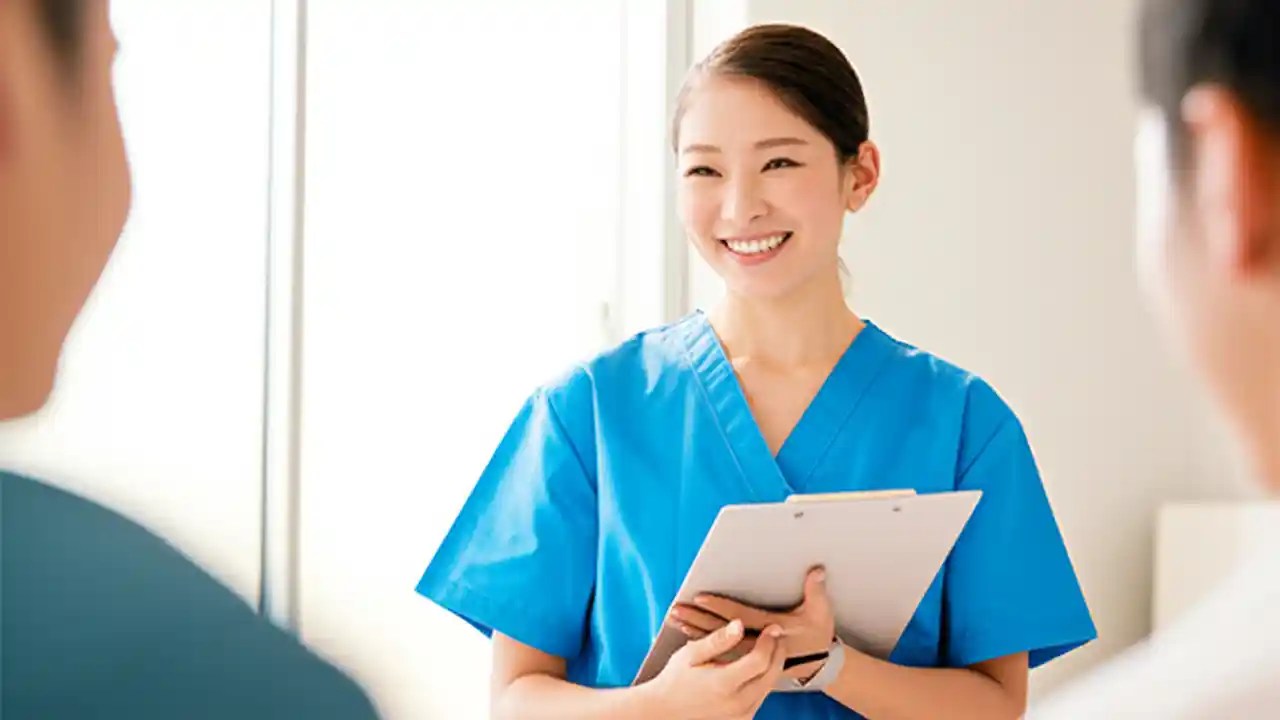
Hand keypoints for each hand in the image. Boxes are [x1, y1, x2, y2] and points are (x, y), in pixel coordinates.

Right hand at [648, 618, 786, 718]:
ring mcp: (741, 715)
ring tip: (769, 646)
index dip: (769, 641)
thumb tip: (739, 624)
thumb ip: (718, 640)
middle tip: (776, 634)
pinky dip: (764, 680)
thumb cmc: (675, 679)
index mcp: (723, 684)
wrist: (665, 710)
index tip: (772, 627)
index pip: (759, 661)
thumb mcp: (691, 654)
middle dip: (778, 652)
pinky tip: (758, 666)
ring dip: (773, 666)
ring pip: (769, 686)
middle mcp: (736, 704)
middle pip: (771, 674)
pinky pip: (761, 696)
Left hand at [667, 567, 835, 681]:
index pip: (740, 617)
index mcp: (771, 629)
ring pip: (716, 643)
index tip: (700, 598)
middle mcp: (756, 643)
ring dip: (694, 630)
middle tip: (677, 609)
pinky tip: (686, 634)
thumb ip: (816, 592)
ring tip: (675, 619)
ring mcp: (749, 654)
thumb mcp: (820, 613)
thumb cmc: (816, 636)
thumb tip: (816, 571)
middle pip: (721, 632)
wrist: (818, 665)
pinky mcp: (745, 659)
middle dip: (697, 620)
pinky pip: (719, 653)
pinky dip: (701, 644)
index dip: (720, 607)